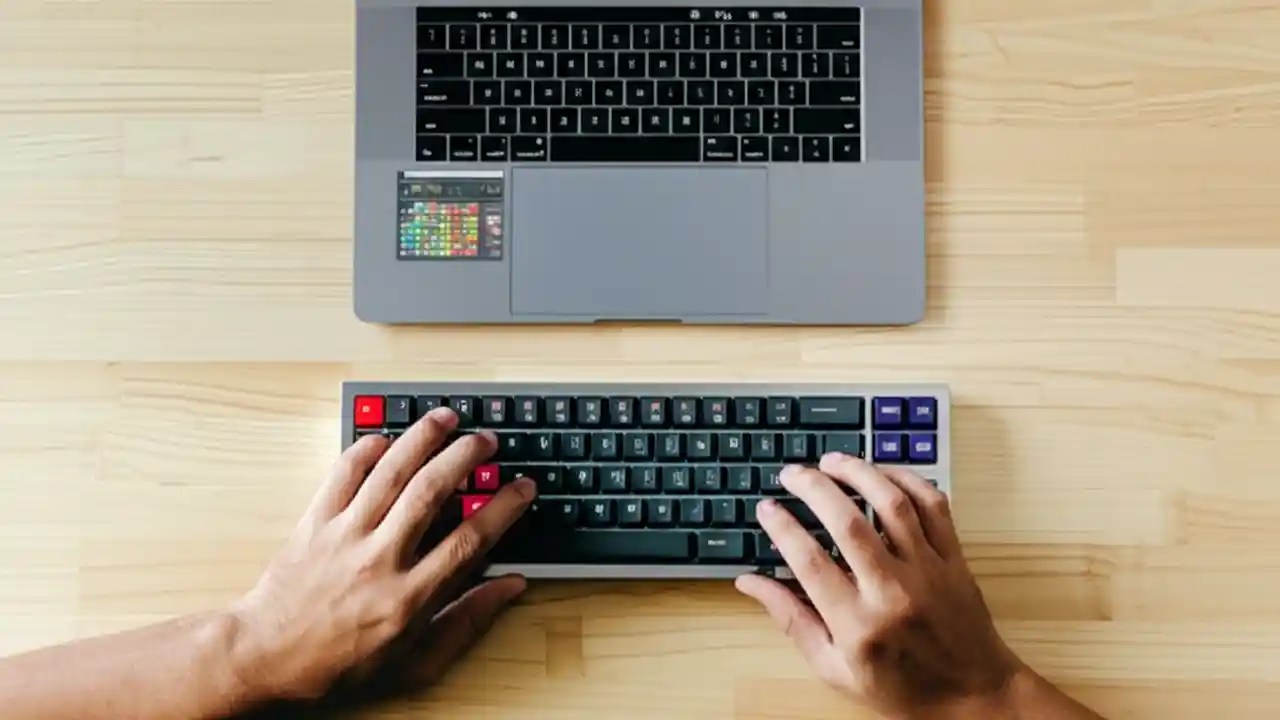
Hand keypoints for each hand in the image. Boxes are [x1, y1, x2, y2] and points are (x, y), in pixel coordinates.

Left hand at [225, 408, 535, 703]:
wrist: (265, 657)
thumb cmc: (339, 664)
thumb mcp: (414, 663)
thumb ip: (467, 621)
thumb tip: (510, 587)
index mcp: (408, 598)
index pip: (469, 540)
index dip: (503, 508)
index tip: (522, 487)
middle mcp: (378, 560)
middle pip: (432, 491)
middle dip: (465, 457)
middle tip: (487, 441)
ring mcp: (344, 536)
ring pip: (390, 473)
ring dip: (422, 439)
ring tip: (445, 418)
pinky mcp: (314, 521)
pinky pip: (342, 473)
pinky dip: (365, 449)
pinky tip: (386, 438)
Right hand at [736, 455, 1022, 719]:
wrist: (974, 697)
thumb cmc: (901, 689)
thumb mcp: (834, 668)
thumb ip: (792, 620)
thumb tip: (750, 582)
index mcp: (858, 625)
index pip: (809, 562)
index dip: (783, 528)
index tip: (767, 508)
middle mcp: (893, 592)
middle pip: (847, 523)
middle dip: (813, 488)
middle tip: (792, 474)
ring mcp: (928, 571)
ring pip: (892, 504)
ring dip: (858, 473)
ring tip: (832, 461)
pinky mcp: (954, 559)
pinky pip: (933, 506)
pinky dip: (907, 480)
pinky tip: (882, 473)